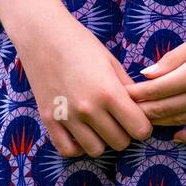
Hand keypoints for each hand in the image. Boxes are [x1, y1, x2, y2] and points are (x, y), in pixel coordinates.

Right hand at [18, 13, 154, 157]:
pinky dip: (79, 146)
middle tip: (119, 119)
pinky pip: (68, 150)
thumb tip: (142, 109)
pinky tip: (82, 132)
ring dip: (103, 140)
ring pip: (96, 150)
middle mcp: (89, 108)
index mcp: (109, 92)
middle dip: (125, 133)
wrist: (42, 35)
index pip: (139, 129)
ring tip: (100, 124)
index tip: (138, 118)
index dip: (143, 126)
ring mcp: (67, 117)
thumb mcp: (111, 62)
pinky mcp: (49, 120)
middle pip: (120, 143)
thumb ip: (127, 88)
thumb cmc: (81, 44)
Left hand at [124, 11, 185, 144]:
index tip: (120, 94)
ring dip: (161, 122)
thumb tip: (148, 74)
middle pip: (166, 109)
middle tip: (124, 110)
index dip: (136, 94)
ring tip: (143, 119)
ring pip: (183, 121)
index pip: (157, 91)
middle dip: (143, 110)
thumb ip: (175, 58)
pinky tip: (177, 135)